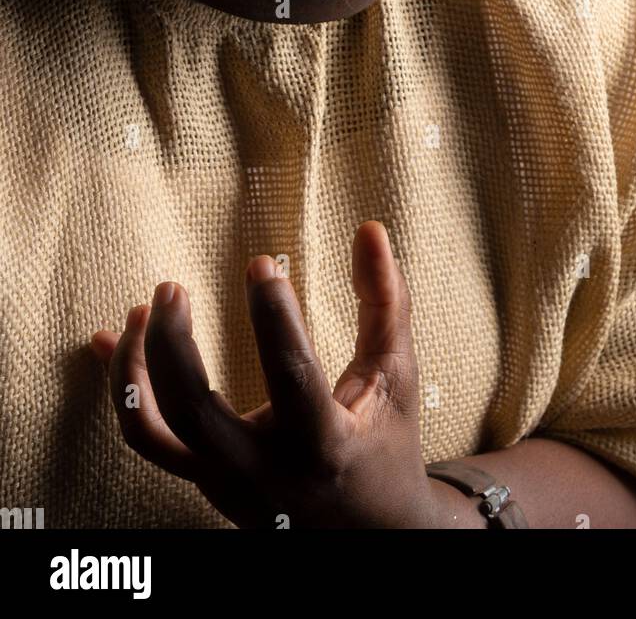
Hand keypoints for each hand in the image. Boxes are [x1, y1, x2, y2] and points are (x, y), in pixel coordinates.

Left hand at [91, 221, 450, 528]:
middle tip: (172, 288)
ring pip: (150, 431)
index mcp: (322, 443)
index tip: (260, 263)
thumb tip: (370, 228)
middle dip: (171, 344)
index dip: (273, 316)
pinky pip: (146, 436)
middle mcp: (264, 470)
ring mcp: (223, 481)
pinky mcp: (201, 480)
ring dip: (134, 366)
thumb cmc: (385, 446)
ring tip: (142, 309)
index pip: (290, 376)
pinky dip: (122, 386)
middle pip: (193, 410)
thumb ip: (385, 301)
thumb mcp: (395, 375)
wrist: (367, 534)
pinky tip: (112, 339)